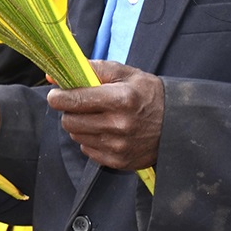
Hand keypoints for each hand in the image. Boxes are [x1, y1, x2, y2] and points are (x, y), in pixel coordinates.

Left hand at [46, 60, 164, 171]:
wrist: (177, 124)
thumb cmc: (147, 94)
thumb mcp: (124, 73)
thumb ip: (90, 69)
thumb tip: (54, 74)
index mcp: (119, 99)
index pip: (74, 100)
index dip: (58, 97)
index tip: (56, 94)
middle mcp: (118, 125)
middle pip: (69, 121)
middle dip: (69, 111)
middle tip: (80, 104)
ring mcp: (118, 146)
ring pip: (76, 136)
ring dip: (80, 125)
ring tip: (97, 117)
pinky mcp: (118, 161)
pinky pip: (87, 150)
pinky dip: (90, 139)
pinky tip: (106, 131)